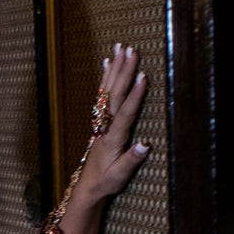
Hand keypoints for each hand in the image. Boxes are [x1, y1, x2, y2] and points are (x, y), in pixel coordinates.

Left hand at [77, 43, 153, 200]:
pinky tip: (108, 62)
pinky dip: (105, 77)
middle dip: (124, 72)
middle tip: (131, 50)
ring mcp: (101, 122)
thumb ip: (132, 160)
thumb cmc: (106, 182)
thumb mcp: (119, 176)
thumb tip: (145, 145)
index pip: (125, 114)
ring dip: (115, 68)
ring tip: (120, 47)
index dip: (135, 96)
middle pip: (114, 95)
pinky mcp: (100, 121)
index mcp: (112, 139)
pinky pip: (102, 94)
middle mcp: (104, 126)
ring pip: (107, 90)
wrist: (88, 186)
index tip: (143, 77)